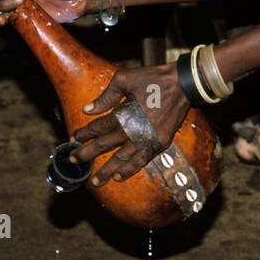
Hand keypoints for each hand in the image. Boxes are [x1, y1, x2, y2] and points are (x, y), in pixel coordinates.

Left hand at [69, 62, 191, 185]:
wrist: (184, 85)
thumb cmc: (153, 79)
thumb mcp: (125, 78)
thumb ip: (106, 96)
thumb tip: (87, 109)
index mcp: (123, 114)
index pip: (98, 128)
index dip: (85, 133)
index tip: (75, 138)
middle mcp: (133, 130)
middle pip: (106, 146)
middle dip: (88, 154)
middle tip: (74, 160)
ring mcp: (147, 139)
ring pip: (123, 159)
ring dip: (107, 171)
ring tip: (96, 181)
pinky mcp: (160, 143)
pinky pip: (142, 160)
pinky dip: (131, 169)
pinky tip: (120, 176)